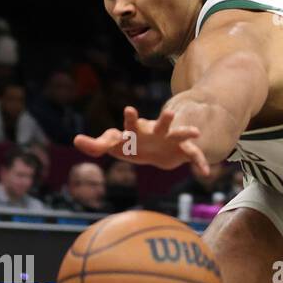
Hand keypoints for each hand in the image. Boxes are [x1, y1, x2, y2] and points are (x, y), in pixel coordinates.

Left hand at [73, 106, 209, 174]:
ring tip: (196, 132)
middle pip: (161, 124)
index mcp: (139, 131)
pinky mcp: (183, 151)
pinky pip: (194, 156)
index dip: (131, 118)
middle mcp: (157, 132)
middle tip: (168, 113)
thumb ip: (97, 144)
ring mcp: (172, 140)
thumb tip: (76, 139)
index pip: (132, 124)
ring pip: (180, 134)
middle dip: (164, 120)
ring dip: (187, 132)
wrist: (158, 151)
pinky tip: (206, 173)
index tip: (129, 110)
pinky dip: (200, 163)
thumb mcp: (115, 145)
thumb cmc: (133, 145)